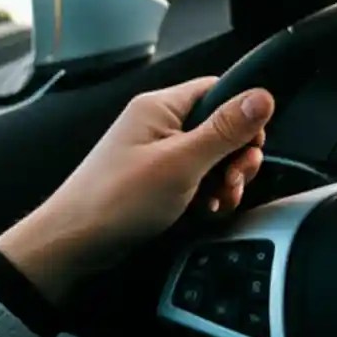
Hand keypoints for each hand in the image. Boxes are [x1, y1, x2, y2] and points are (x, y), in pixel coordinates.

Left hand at [0, 77, 274, 301]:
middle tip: (232, 181)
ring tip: (215, 203)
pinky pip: (197, 182)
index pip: (219, 91)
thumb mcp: (182, 162)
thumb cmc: (116, 200)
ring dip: (223, 183)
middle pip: (222, 130)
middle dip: (236, 159)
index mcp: (161, 107)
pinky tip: (202, 212)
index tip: (252, 147)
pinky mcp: (158, 182)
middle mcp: (160, 126)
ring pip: (213, 161)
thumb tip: (262, 96)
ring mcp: (158, 156)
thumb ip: (225, 130)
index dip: (244, 117)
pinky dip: (206, 198)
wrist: (74, 245)